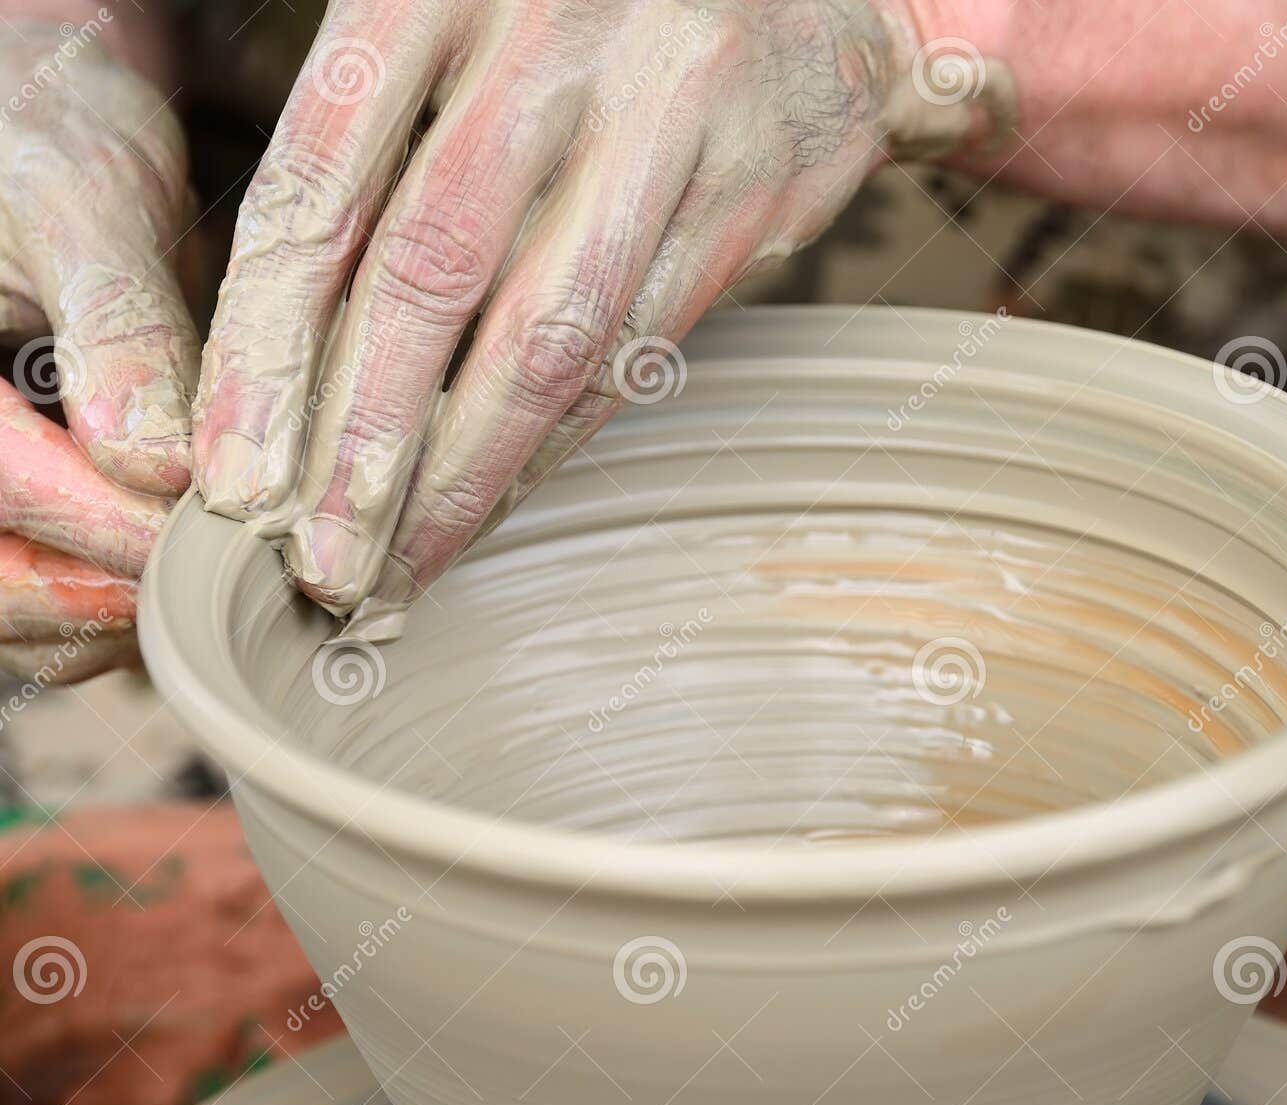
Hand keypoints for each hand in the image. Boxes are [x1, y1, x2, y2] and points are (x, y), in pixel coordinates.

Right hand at [0, 22, 197, 679]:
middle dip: (119, 592)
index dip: (108, 525)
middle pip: (6, 586)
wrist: (45, 139)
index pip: (0, 486)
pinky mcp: (18, 529)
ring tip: (225, 576)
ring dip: (132, 618)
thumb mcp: (86, 201)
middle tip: (231, 576)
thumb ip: (121, 326)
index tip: (214, 537)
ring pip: (37, 623)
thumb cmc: (51, 145)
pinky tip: (201, 572)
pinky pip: (65, 622)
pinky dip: (135, 615)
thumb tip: (153, 461)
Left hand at [194, 0, 1010, 635]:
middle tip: (320, 564)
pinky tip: (502, 499)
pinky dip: (562, 439)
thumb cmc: (596, 11)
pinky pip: (637, 348)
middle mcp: (546, 38)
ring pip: (543, 336)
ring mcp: (660, 112)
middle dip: (363, 443)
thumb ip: (381, 144)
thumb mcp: (461, 23)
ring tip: (402, 566)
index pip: (319, 188)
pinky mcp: (747, 189)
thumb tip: (282, 353)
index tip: (237, 473)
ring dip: (465, 473)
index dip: (263, 346)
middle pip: (427, 276)